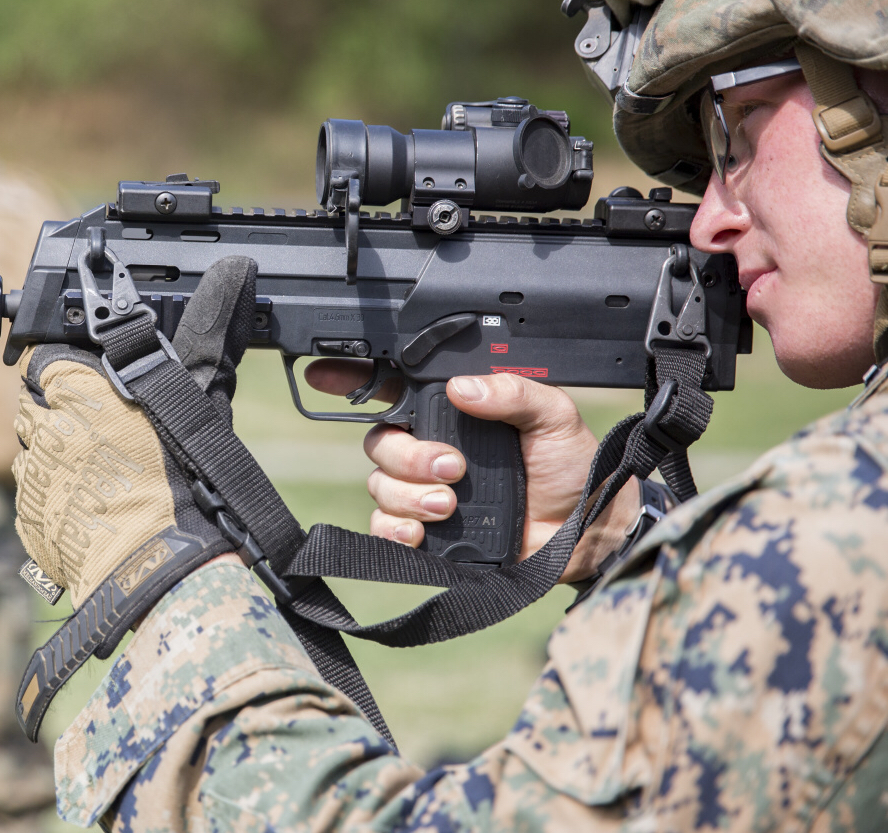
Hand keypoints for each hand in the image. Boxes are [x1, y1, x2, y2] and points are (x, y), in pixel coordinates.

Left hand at [12, 256, 256, 605]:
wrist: (163, 569)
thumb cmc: (185, 485)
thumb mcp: (199, 400)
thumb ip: (208, 331)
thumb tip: (236, 272)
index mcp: (77, 386)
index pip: (50, 358)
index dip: (76, 376)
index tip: (103, 394)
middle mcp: (44, 425)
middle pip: (38, 404)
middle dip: (66, 417)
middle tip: (114, 441)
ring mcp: (30, 474)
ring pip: (34, 450)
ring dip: (60, 458)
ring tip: (109, 479)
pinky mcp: (27, 517)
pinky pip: (34, 496)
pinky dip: (57, 499)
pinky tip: (96, 509)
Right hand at [305, 362, 639, 581]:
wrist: (583, 531)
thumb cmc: (570, 466)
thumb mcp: (553, 415)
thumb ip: (512, 391)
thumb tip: (464, 388)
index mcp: (452, 411)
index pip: (391, 386)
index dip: (352, 378)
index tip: (323, 374)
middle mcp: (429, 447)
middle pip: (380, 442)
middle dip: (407, 456)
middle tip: (451, 468)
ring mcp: (424, 490)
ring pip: (380, 485)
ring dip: (409, 495)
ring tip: (450, 504)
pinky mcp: (425, 531)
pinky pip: (384, 527)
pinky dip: (394, 529)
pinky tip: (419, 532)